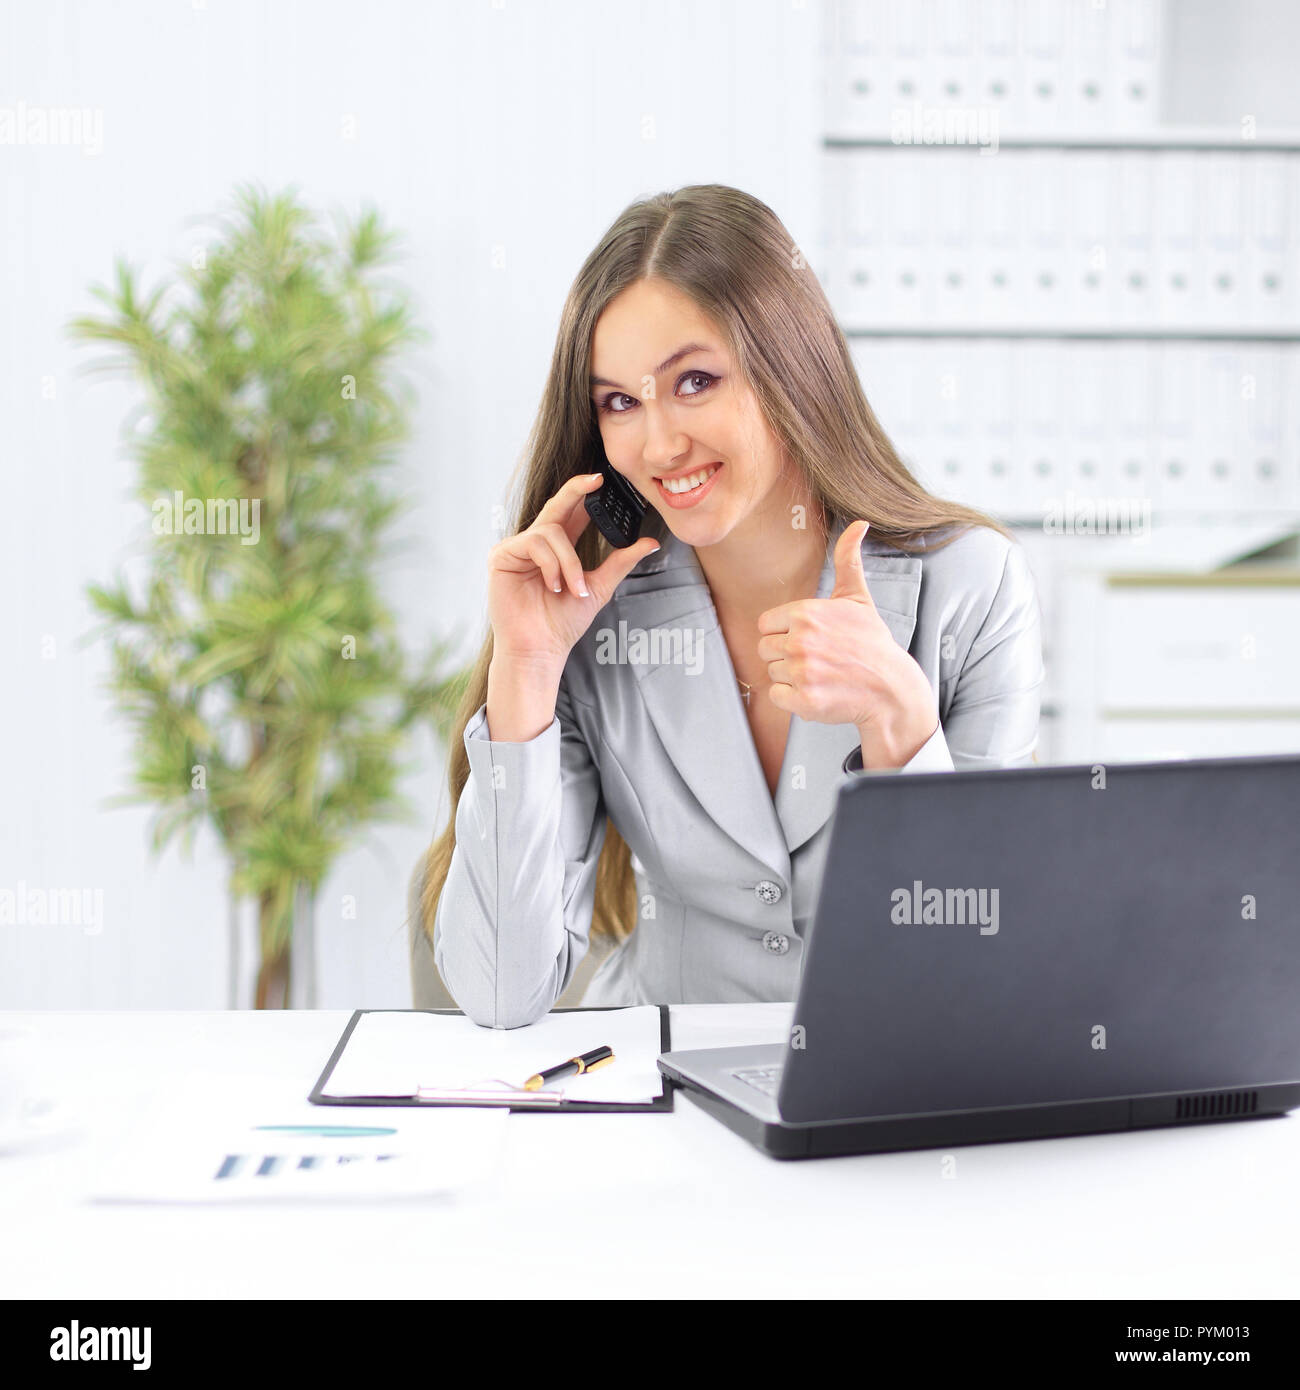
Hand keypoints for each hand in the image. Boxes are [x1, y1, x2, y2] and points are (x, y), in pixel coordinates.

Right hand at [487, 473, 660, 667]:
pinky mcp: (502, 555)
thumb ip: (621, 562)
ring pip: (551, 532)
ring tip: (573, 587)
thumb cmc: (563, 622)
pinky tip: (553, 586)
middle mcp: (537, 543)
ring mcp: (518, 548)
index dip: (585, 493)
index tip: (602, 479)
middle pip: (556, 504)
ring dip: (569, 561)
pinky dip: (551, 565)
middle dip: (576, 490)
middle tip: (595, 481)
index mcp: (558, 548)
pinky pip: (534, 543)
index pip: (573, 512)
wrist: (541, 648)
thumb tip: (650, 543)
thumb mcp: (599, 587)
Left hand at [756, 520, 938, 768]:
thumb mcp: (857, 598)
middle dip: (786, 655)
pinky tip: (817, 691)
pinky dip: (793, 699)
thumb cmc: (871, 642)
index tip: (809, 638)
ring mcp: (802, 672)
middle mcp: (801, 641)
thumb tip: (859, 523)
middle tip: (818, 658)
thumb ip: (847, 560)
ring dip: (792, 677)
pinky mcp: (804, 700)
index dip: (784, 632)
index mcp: (806, 613)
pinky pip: (777, 697)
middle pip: (765, 649)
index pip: (765, 624)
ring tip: (821, 674)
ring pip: (772, 673)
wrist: (890, 688)